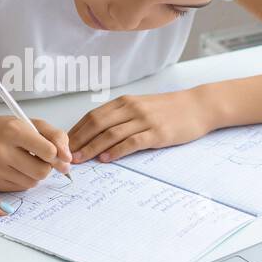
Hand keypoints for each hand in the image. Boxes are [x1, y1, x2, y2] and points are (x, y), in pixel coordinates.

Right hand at [0, 114, 71, 191]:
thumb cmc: (8, 130)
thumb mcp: (33, 124)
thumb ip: (56, 137)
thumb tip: (67, 160)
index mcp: (13, 131)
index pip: (48, 151)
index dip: (56, 153)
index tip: (55, 152)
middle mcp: (0, 151)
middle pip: (42, 171)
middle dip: (47, 166)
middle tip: (42, 158)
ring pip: (33, 182)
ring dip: (36, 173)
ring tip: (26, 161)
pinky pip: (22, 188)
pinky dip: (25, 179)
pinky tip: (16, 168)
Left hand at [69, 90, 213, 163]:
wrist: (198, 106)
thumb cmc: (169, 109)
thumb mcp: (141, 107)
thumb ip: (121, 117)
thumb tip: (96, 134)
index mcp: (125, 102)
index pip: (93, 116)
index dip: (76, 131)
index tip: (63, 144)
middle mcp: (131, 108)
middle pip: (96, 124)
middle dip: (78, 140)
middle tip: (64, 154)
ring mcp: (145, 120)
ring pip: (111, 134)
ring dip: (92, 148)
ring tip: (79, 160)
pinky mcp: (157, 133)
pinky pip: (132, 142)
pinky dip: (116, 151)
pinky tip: (105, 158)